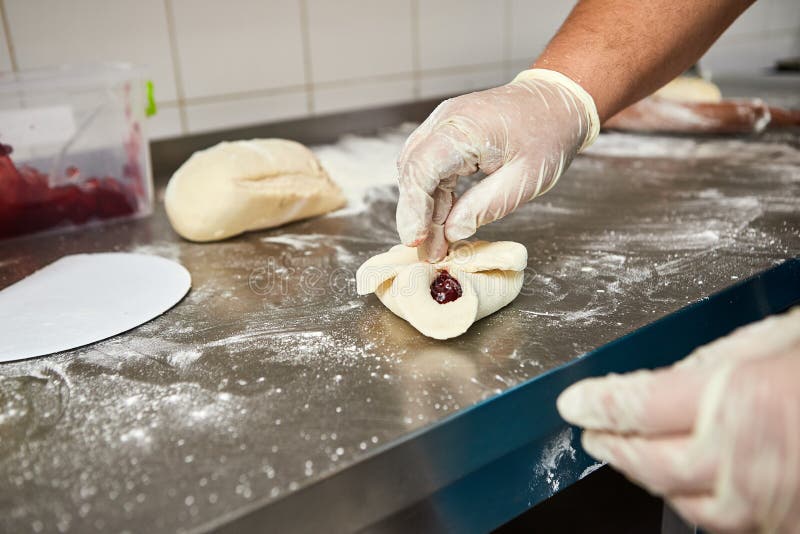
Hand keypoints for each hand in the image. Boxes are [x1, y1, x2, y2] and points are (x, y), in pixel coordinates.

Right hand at [396, 69, 598, 260]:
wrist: (559, 101)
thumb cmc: (549, 135)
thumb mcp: (524, 180)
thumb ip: (485, 207)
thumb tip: (452, 232)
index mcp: (465, 128)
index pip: (422, 170)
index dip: (414, 209)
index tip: (416, 240)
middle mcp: (446, 121)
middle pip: (412, 171)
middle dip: (416, 215)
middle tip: (428, 251)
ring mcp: (444, 124)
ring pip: (417, 171)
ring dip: (423, 208)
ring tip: (436, 244)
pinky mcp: (448, 133)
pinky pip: (430, 166)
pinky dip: (433, 196)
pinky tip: (442, 222)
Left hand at [557, 307, 799, 532]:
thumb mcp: (779, 338)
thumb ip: (715, 362)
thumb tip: (662, 377)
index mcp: (740, 401)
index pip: (636, 406)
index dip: (597, 403)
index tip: (576, 401)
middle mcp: (746, 461)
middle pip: (647, 462)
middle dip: (611, 443)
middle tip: (591, 426)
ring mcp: (768, 504)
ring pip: (679, 499)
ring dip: (643, 473)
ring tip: (623, 450)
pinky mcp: (785, 524)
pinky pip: (722, 518)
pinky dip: (691, 496)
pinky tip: (683, 478)